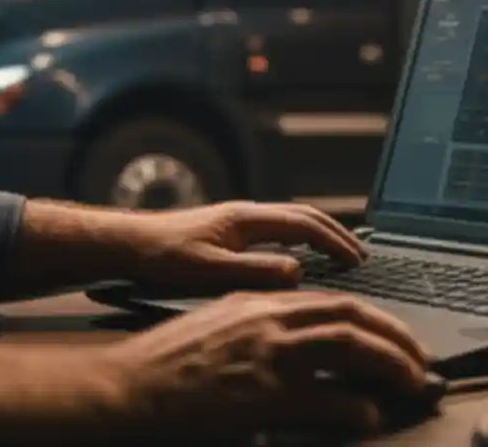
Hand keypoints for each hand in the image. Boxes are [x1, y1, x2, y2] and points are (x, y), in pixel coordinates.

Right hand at [103, 290, 429, 441]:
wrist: (131, 381)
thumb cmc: (170, 360)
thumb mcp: (223, 324)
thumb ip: (264, 325)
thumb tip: (305, 342)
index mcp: (263, 300)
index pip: (336, 301)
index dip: (376, 320)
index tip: (397, 338)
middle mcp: (271, 317)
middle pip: (352, 315)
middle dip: (396, 337)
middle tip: (417, 361)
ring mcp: (269, 352)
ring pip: (350, 345)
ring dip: (390, 364)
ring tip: (409, 383)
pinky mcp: (263, 391)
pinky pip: (326, 397)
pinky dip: (354, 407)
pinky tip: (367, 417)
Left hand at [117, 201, 367, 291]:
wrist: (127, 244)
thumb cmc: (162, 259)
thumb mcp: (208, 272)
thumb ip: (253, 272)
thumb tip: (296, 272)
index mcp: (246, 220)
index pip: (305, 225)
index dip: (336, 242)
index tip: (358, 260)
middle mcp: (245, 214)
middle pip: (304, 216)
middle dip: (336, 234)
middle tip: (359, 256)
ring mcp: (236, 221)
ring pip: (290, 221)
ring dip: (319, 235)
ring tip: (338, 255)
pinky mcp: (227, 231)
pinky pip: (276, 230)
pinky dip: (299, 240)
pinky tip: (297, 259)